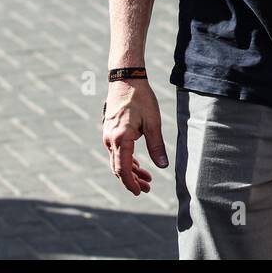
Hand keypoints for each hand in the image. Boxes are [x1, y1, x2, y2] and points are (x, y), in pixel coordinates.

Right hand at [102, 78, 167, 196]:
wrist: (126, 80)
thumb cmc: (141, 99)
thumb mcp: (153, 123)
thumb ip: (157, 145)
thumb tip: (163, 166)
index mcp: (121, 139)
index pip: (123, 169)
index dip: (131, 183)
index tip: (140, 192)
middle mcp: (110, 139)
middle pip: (118, 168)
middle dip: (132, 181)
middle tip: (147, 188)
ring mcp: (108, 135)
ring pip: (117, 161)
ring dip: (131, 171)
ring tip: (147, 178)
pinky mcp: (110, 131)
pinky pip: (116, 152)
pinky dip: (126, 160)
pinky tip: (138, 165)